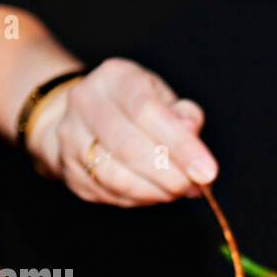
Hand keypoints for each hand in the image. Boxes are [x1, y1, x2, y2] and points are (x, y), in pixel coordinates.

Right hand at [27, 58, 218, 206]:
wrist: (84, 117)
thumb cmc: (136, 108)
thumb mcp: (165, 99)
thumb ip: (184, 116)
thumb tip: (192, 135)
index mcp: (115, 77)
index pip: (147, 112)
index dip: (181, 145)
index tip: (207, 172)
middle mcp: (86, 102)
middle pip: (128, 146)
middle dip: (169, 174)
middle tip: (192, 186)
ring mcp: (71, 136)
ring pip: (114, 176)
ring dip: (154, 191)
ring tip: (176, 191)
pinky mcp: (69, 168)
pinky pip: (107, 193)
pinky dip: (138, 199)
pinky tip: (155, 193)